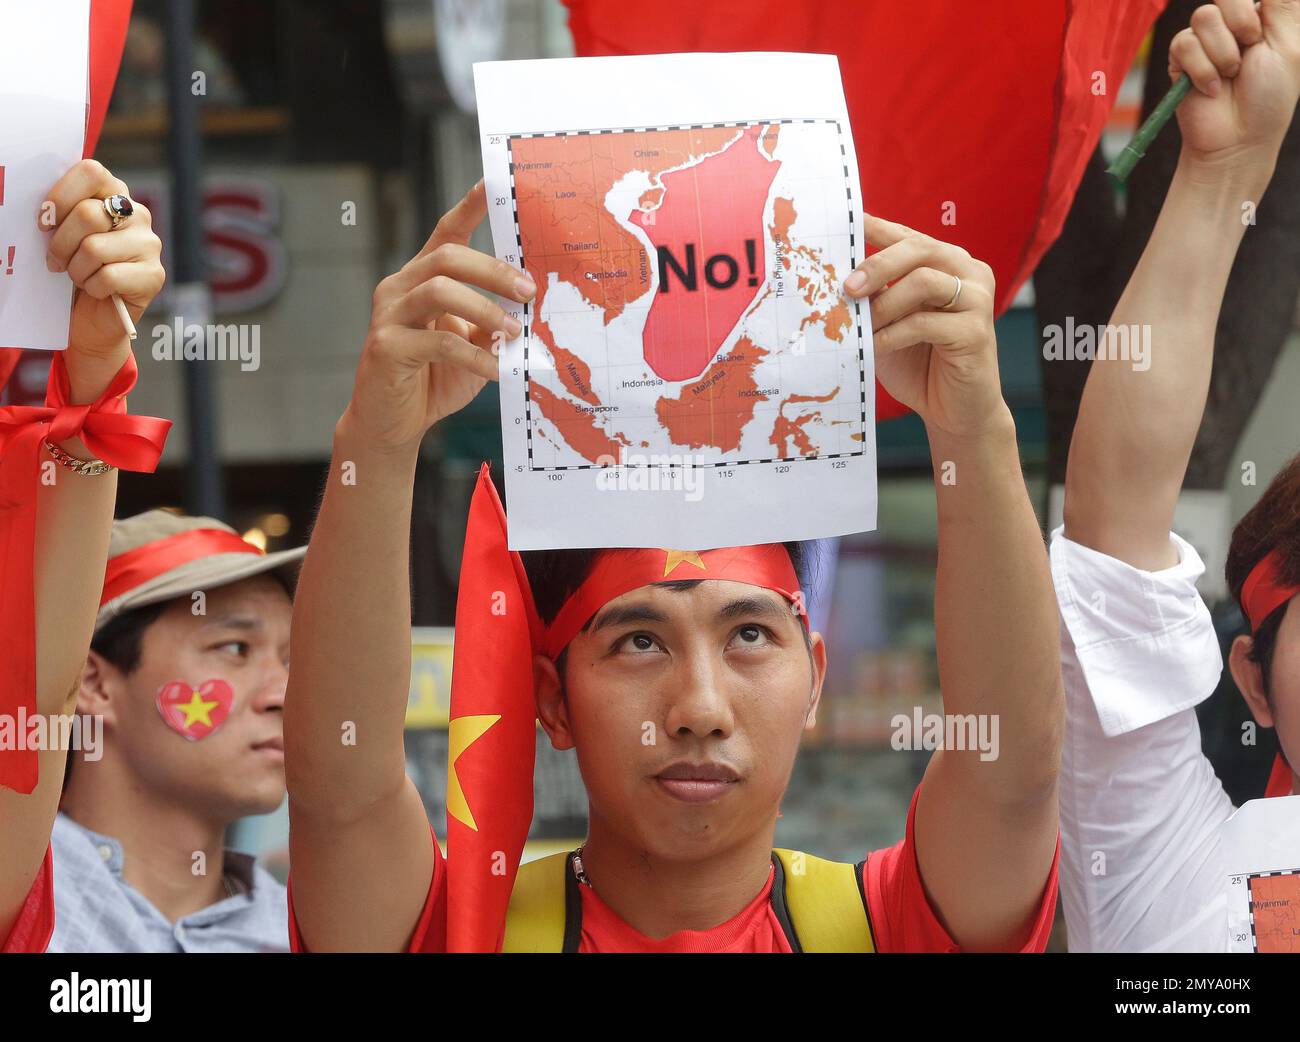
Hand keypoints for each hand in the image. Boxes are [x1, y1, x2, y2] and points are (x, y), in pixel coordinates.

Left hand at [43, 159, 164, 400]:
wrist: (91, 319)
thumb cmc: (73, 269)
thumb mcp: (64, 233)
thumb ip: (64, 212)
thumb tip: (44, 210)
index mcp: (114, 194)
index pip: (91, 171)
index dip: (62, 194)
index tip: (45, 220)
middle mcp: (138, 214)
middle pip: (88, 214)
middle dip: (61, 242)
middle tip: (56, 259)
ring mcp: (150, 245)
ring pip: (95, 248)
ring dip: (77, 269)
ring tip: (80, 277)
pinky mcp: (154, 276)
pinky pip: (109, 276)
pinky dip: (93, 288)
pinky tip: (98, 291)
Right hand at [344, 180, 534, 451]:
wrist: (393, 424)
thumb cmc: (436, 379)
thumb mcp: (474, 346)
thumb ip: (492, 322)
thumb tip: (528, 307)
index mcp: (421, 278)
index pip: (445, 231)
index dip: (469, 206)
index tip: (494, 184)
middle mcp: (400, 287)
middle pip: (447, 257)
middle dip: (493, 270)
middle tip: (528, 292)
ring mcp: (388, 315)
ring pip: (440, 291)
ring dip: (485, 310)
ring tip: (514, 334)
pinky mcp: (385, 346)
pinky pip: (438, 341)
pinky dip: (475, 355)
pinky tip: (497, 369)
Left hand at [844, 216, 1005, 437]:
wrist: (954, 412)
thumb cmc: (918, 365)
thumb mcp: (889, 323)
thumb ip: (875, 296)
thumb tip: (835, 275)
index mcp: (946, 263)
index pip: (908, 236)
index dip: (875, 227)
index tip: (844, 222)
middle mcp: (968, 272)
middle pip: (919, 249)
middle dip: (877, 265)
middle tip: (846, 288)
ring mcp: (977, 300)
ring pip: (923, 282)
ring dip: (884, 304)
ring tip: (860, 325)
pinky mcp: (977, 332)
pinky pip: (926, 323)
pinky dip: (893, 334)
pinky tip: (874, 348)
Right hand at [1171, 0, 1299, 168]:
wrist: (1236, 139)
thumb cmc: (1269, 97)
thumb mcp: (1289, 46)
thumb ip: (1281, 6)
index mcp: (1264, 17)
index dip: (1253, 10)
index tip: (1260, 35)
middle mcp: (1233, 24)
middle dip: (1240, 21)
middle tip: (1250, 47)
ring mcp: (1205, 40)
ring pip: (1204, 16)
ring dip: (1221, 52)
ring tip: (1230, 75)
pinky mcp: (1181, 59)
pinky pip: (1184, 43)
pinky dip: (1201, 69)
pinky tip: (1211, 88)